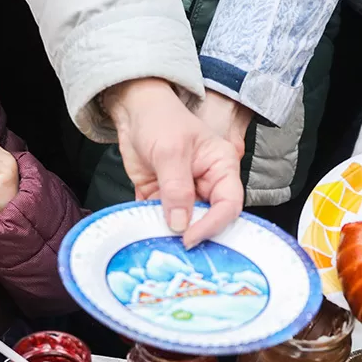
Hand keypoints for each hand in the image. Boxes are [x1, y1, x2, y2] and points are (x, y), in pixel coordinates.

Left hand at [103, 78, 243, 247]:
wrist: (134, 112)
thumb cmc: (160, 119)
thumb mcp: (170, 151)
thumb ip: (176, 188)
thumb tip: (180, 223)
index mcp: (221, 168)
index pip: (228, 204)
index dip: (213, 224)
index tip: (190, 237)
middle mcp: (206, 185)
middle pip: (208, 219)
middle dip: (193, 234)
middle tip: (176, 248)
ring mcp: (184, 194)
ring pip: (183, 224)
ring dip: (170, 234)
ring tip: (157, 244)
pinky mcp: (162, 199)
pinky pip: (159, 220)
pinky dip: (151, 228)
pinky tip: (142, 233)